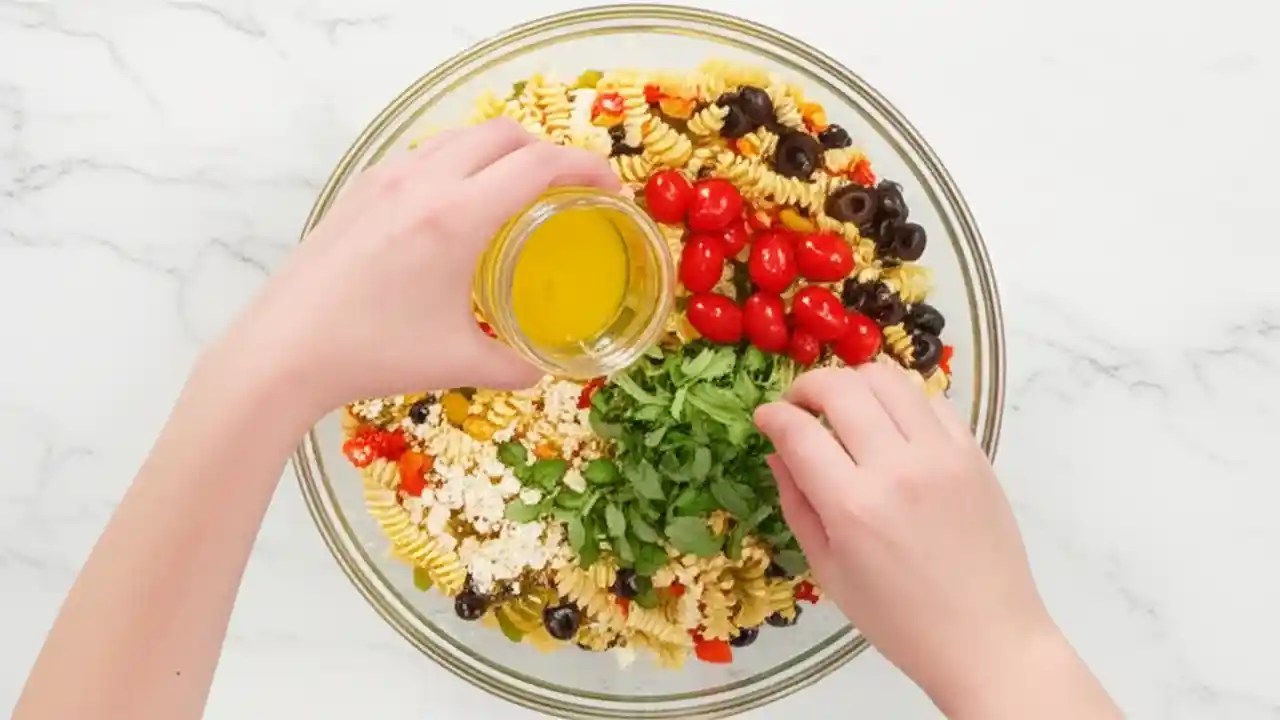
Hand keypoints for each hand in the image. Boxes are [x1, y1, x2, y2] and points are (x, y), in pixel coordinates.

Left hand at [216, 119, 620, 416]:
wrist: (282, 350)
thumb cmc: (372, 354)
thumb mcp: (453, 361)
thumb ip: (509, 365)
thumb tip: (539, 371)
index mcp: (456, 216)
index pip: (537, 165)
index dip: (584, 167)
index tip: (609, 187)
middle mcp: (422, 181)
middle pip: (502, 134)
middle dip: (546, 150)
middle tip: (567, 185)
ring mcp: (384, 179)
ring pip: (458, 137)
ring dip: (499, 150)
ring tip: (515, 188)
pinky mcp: (358, 190)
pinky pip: (422, 154)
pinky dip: (457, 162)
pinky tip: (454, 204)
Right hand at [755, 363, 1117, 718]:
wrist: (987, 639)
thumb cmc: (900, 620)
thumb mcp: (830, 572)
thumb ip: (798, 506)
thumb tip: (778, 453)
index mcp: (852, 507)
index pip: (798, 431)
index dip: (771, 416)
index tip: (764, 419)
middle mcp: (897, 468)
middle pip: (840, 388)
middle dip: (806, 387)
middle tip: (798, 407)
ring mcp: (942, 455)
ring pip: (888, 378)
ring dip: (853, 382)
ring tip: (843, 406)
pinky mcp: (974, 453)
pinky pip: (931, 398)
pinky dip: (900, 397)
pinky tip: (889, 421)